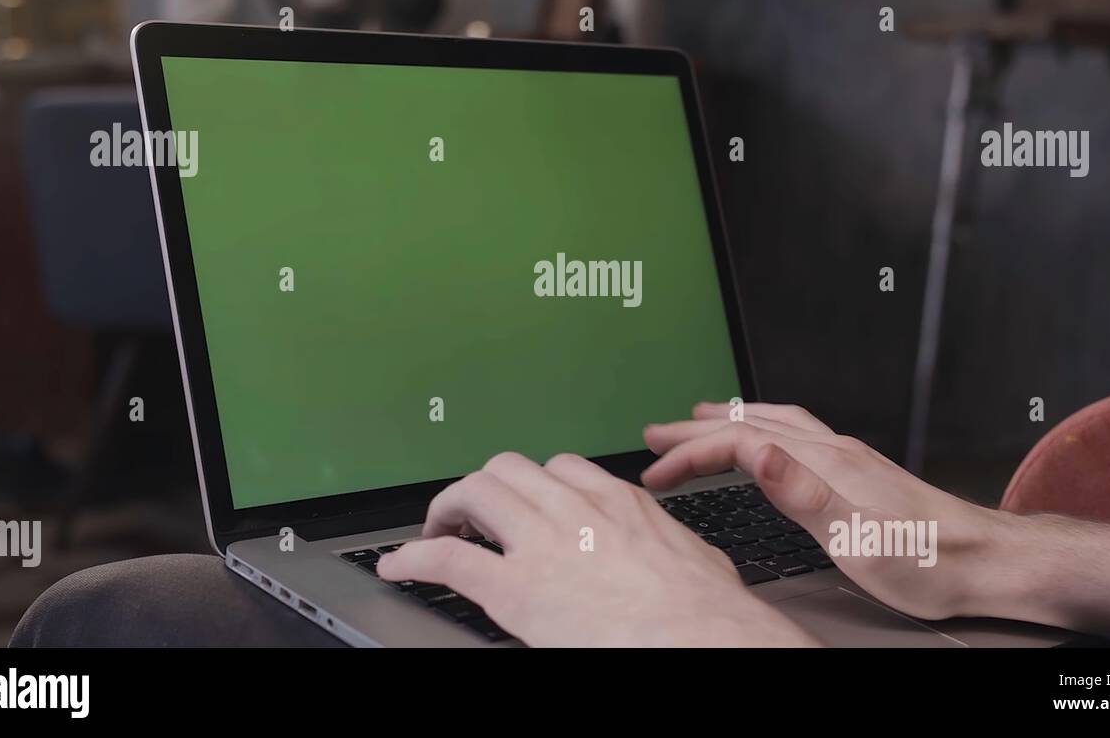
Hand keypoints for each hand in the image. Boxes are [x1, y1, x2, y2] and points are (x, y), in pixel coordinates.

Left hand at [376, 451, 816, 646]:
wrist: (704, 640)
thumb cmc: (709, 615)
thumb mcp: (693, 558)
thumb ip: (663, 543)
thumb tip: (670, 559)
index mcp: (620, 503)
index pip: (563, 468)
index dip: (534, 486)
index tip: (525, 501)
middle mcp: (577, 510)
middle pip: (509, 468)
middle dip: (485, 488)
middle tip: (474, 515)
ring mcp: (543, 544)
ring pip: (474, 493)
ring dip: (447, 510)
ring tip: (437, 532)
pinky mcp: (515, 588)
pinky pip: (448, 560)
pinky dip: (414, 559)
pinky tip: (400, 567)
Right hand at [643, 402, 1000, 620]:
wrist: (985, 559)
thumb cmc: (926, 559)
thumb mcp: (857, 537)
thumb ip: (803, 494)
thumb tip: (757, 454)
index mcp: (824, 463)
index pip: (739, 442)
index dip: (691, 453)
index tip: (655, 471)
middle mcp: (833, 449)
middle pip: (752, 423)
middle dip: (697, 428)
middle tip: (655, 433)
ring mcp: (848, 456)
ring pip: (775, 422)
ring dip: (730, 419)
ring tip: (700, 418)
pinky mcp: (859, 469)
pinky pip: (795, 434)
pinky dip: (763, 428)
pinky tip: (767, 444)